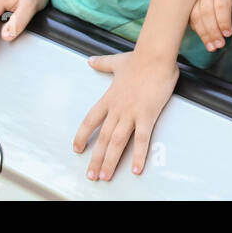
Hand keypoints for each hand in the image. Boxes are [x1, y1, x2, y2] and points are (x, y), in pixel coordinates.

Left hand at [73, 51, 177, 180]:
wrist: (154, 55)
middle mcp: (117, 109)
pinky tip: (136, 169)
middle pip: (102, 138)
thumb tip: (90, 60)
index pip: (90, 121)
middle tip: (91, 176)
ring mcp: (131, 113)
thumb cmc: (139, 58)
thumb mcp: (116, 62)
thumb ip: (102, 63)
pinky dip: (138, 155)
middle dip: (95, 159)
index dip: (82, 136)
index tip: (77, 149)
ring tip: (105, 177)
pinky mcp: (147, 115)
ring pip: (117, 142)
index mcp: (109, 98)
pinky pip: (141, 139)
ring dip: (110, 161)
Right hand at [189, 0, 231, 50]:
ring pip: (195, 16)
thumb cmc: (229, 0)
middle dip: (213, 31)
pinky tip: (206, 40)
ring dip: (204, 34)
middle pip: (207, 12)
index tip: (228, 35)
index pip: (221, 5)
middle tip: (220, 45)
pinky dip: (197, 31)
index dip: (224, 21)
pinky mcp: (187, 4)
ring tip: (212, 47)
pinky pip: (190, 19)